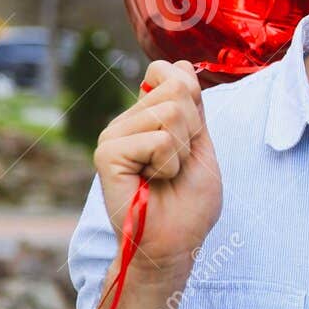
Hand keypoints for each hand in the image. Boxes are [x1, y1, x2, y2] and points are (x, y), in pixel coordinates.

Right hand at [93, 59, 221, 276]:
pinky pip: (159, 140)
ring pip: (170, 114)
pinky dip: (168, 165)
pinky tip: (152, 182)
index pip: (174, 72)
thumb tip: (179, 64)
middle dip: (193, 132)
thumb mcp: (201, 146)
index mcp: (148, 115)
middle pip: (178, 90)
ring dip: (182, 152)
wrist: (174, 244)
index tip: (190, 139)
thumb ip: (192, 107)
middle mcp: (127, 120)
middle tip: (177, 164)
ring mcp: (114, 135)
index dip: (194, 101)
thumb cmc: (188, 203)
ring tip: (165, 175)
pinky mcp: (107, 154)